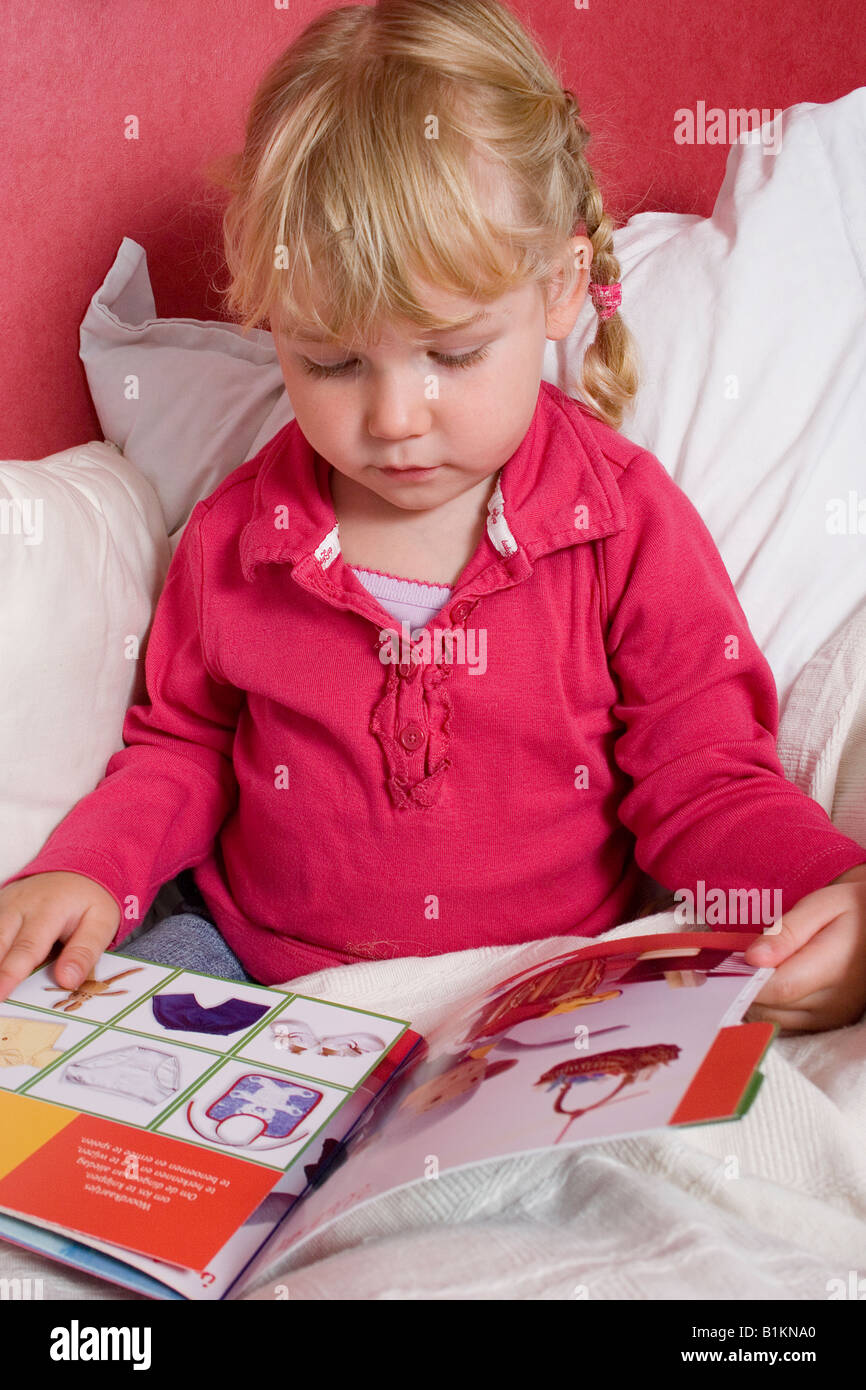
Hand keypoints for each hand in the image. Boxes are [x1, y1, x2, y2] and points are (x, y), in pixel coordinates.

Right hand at [0, 872, 120, 1002]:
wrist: (76, 870)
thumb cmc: (89, 900)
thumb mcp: (101, 922)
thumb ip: (84, 952)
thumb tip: (67, 981)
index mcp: (48, 910)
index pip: (27, 948)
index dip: (11, 974)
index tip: (1, 994)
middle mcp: (19, 906)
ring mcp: (4, 906)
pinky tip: (0, 967)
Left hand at [743, 863, 865, 1032]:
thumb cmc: (851, 910)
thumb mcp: (821, 906)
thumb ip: (786, 933)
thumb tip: (752, 958)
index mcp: (833, 969)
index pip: (776, 988)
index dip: (744, 979)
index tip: (723, 963)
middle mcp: (834, 1001)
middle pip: (770, 1008)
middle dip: (744, 987)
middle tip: (732, 963)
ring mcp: (832, 1016)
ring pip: (773, 1020)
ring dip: (755, 999)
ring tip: (751, 970)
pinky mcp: (828, 1022)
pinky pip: (785, 1023)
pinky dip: (769, 1007)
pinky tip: (766, 984)